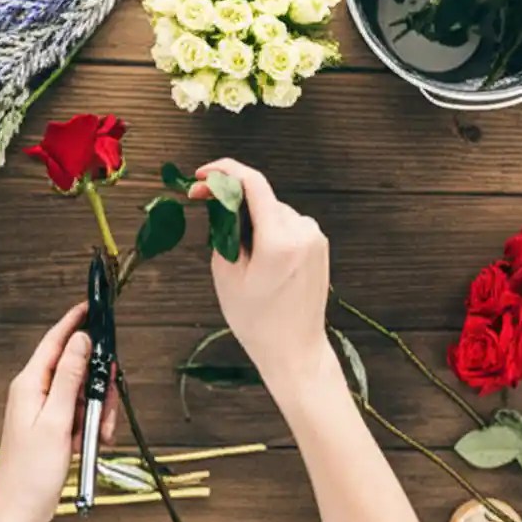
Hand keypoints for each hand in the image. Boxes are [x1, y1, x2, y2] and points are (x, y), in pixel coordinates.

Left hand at [0, 303, 118, 521]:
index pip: (54, 341)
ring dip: (95, 410)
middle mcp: (34, 392)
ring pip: (81, 392)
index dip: (73, 321)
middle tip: (103, 402)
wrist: (20, 510)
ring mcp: (43, 409)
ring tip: (96, 432)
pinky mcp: (52, 425)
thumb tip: (80, 341)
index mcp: (30, 384)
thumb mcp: (56, 420)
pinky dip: (90, 424)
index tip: (90, 306)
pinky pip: (78, 412)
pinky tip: (90, 440)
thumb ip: (69, 377)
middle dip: (96, 384)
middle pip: (75, 368)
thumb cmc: (30, 474)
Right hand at [190, 158, 333, 388]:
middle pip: (260, 197)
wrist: (295, 349)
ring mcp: (315, 236)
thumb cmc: (258, 321)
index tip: (202, 175)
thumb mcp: (227, 274)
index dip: (223, 171)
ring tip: (237, 249)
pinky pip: (287, 223)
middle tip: (203, 204)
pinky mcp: (319, 243)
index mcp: (278, 240)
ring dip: (250, 216)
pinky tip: (259, 254)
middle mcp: (302, 232)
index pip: (252, 183)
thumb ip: (223, 230)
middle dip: (231, 198)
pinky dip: (268, 228)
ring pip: (272, 209)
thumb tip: (220, 201)